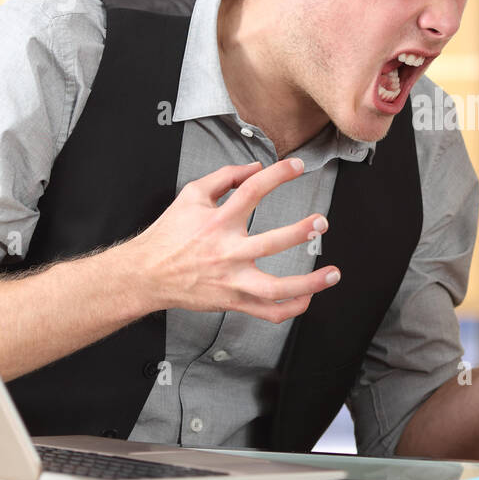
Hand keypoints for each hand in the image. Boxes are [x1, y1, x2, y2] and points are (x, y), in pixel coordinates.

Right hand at [129, 159, 340, 321]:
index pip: (251, 191)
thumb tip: (256, 167)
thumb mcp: (192, 195)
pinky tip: (308, 298)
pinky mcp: (233, 301)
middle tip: (321, 223)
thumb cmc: (169, 235)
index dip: (277, 175)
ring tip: (332, 273)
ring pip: (274, 289)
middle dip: (298, 233)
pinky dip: (290, 308)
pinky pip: (267, 312)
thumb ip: (225, 177)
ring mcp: (231, 281)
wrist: (146, 274)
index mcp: (217, 222)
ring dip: (307, 283)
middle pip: (268, 244)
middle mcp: (226, 253)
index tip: (298, 167)